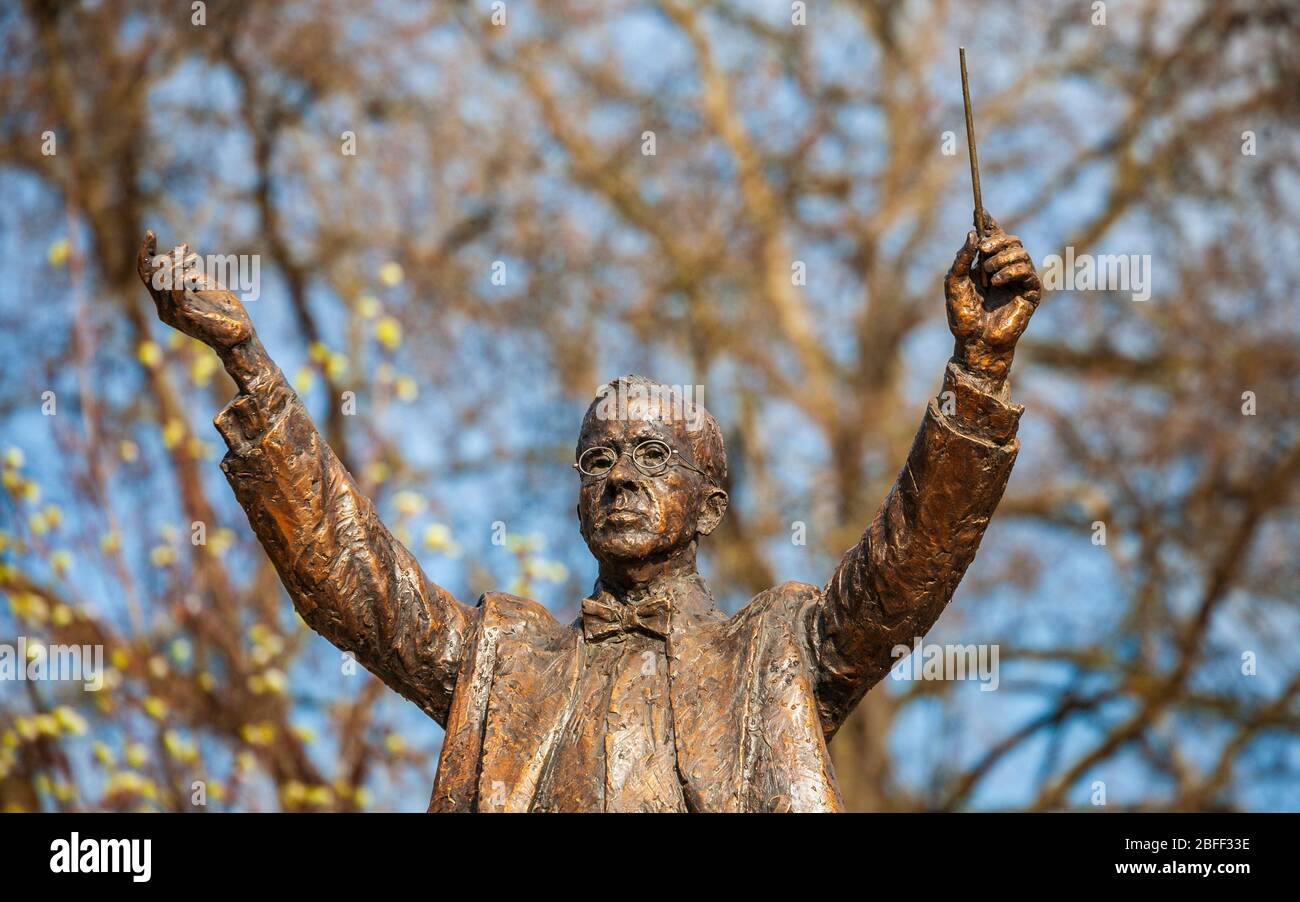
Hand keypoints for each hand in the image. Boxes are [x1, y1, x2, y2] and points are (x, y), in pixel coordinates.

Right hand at [137, 231, 253, 351]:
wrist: (240, 339)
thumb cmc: (227, 313)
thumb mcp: (205, 286)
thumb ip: (190, 272)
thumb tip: (179, 252)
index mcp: (166, 303)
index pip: (146, 276)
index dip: (145, 253)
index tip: (151, 234)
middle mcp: (164, 309)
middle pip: (150, 275)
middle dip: (167, 257)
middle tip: (186, 249)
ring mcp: (173, 313)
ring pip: (162, 279)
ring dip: (178, 263)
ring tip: (194, 257)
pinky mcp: (185, 313)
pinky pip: (176, 288)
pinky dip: (185, 274)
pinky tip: (195, 269)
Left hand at [944, 211, 1040, 387]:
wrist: (974, 341)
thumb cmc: (963, 316)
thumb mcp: (954, 282)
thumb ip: (962, 258)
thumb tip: (973, 233)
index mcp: (987, 265)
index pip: (993, 237)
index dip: (989, 222)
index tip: (981, 210)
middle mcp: (1005, 269)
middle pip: (1011, 239)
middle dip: (996, 241)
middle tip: (982, 252)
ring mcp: (1019, 280)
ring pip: (1021, 251)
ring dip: (1001, 259)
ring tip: (987, 276)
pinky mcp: (1030, 293)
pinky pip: (1027, 270)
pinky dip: (1011, 271)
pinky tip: (996, 283)